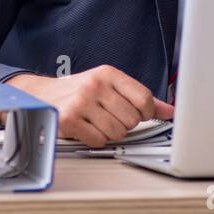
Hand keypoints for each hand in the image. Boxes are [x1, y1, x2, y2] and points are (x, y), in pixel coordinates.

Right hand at [4, 66, 174, 147]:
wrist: (42, 95)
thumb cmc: (79, 91)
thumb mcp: (110, 86)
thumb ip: (140, 97)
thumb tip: (170, 111)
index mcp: (108, 73)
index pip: (144, 98)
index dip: (147, 112)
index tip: (140, 114)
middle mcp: (95, 85)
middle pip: (132, 119)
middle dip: (125, 123)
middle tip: (111, 117)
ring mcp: (81, 102)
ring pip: (117, 132)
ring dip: (110, 133)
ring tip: (98, 122)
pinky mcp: (70, 119)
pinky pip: (99, 140)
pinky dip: (95, 139)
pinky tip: (87, 129)